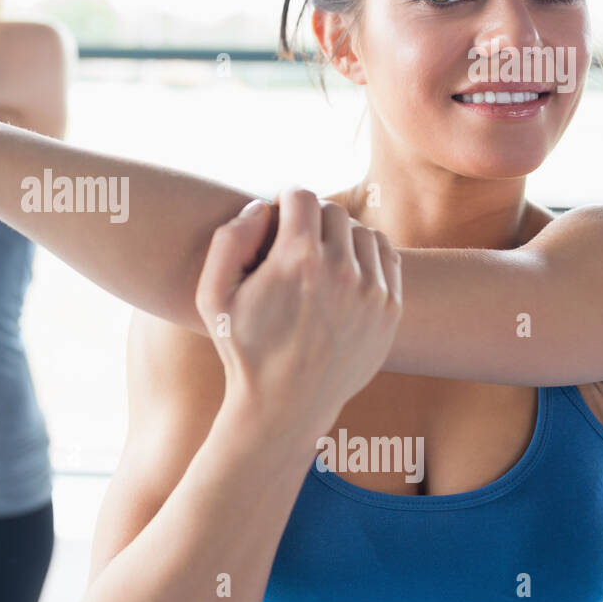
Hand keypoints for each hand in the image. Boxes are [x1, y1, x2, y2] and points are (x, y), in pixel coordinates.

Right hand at [195, 188, 401, 436]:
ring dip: (340, 237)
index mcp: (298, 260)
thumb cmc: (243, 349)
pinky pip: (385, 257)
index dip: (284, 201)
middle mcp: (341, 270)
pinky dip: (366, 256)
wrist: (284, 406)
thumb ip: (230, 238)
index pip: (302, 195)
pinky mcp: (390, 309)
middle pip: (333, 211)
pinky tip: (344, 273)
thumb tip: (261, 206)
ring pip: (362, 232)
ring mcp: (371, 290)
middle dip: (310, 219)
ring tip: (319, 260)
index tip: (278, 218)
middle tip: (294, 244)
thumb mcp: (213, 295)